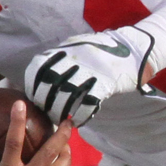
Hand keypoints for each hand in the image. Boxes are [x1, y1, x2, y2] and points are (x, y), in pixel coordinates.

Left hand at [25, 30, 150, 125]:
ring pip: (65, 99)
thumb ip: (58, 56)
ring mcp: (87, 74)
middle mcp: (72, 62)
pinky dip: (79, 116)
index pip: (37, 72)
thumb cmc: (102, 48)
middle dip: (44, 103)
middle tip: (46, 112)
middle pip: (48, 88)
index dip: (33, 88)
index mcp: (63, 51)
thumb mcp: (76, 45)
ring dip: (60, 113)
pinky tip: (77, 121)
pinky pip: (86, 106)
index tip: (34, 98)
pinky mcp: (103, 86)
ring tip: (60, 120)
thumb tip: (40, 72)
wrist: (132, 49)